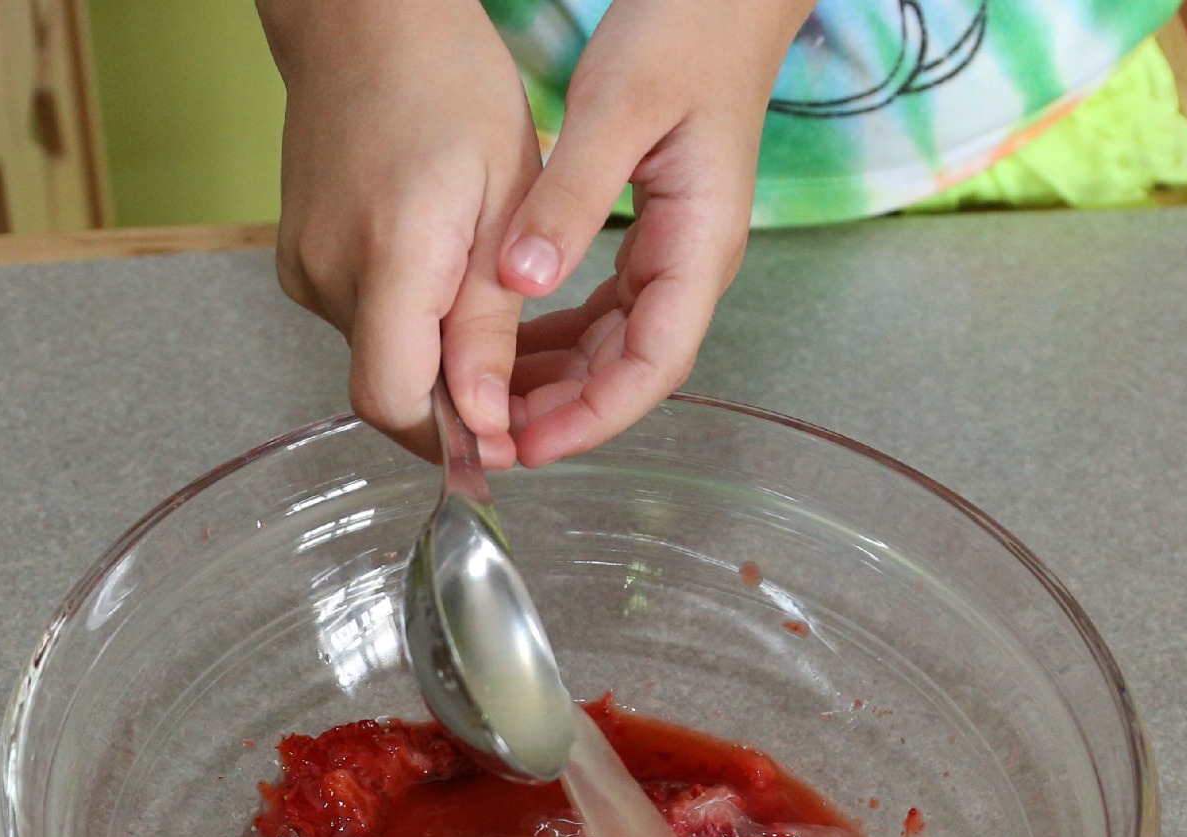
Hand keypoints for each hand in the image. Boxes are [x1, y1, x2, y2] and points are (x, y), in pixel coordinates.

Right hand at [257, 0, 540, 466]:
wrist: (363, 22)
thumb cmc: (447, 86)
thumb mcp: (504, 203)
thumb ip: (489, 321)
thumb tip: (481, 419)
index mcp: (390, 255)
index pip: (394, 399)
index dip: (448, 441)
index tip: (501, 447)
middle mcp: (330, 274)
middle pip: (387, 393)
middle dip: (456, 415)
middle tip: (518, 401)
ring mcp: (306, 271)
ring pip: (378, 363)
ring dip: (437, 372)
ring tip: (496, 341)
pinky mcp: (301, 264)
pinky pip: (363, 328)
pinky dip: (410, 334)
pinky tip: (450, 301)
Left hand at [499, 0, 813, 466]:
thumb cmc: (688, 31)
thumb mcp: (619, 106)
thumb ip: (570, 197)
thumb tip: (521, 279)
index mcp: (698, 250)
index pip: (650, 368)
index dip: (592, 418)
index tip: (531, 444)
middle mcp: (690, 269)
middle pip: (626, 374)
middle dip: (562, 414)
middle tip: (489, 436)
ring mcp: (673, 260)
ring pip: (609, 352)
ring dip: (554, 384)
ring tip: (488, 403)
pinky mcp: (651, 244)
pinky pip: (600, 316)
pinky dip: (556, 340)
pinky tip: (508, 346)